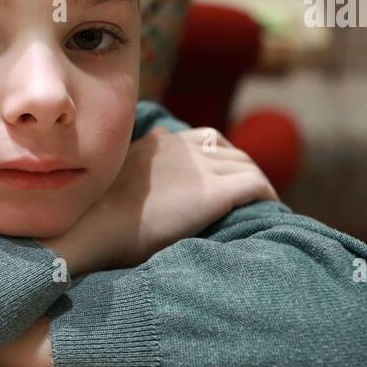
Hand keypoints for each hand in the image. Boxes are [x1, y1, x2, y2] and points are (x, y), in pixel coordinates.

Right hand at [41, 126, 279, 273]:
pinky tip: (272, 208)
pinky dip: (268, 194)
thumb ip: (131, 167)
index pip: (198, 138)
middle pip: (224, 147)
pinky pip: (256, 184)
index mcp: (156, 143)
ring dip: (254, 180)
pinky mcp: (215, 192)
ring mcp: (199, 168)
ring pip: (244, 164)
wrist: (95, 227)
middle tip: (246, 189)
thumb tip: (146, 154)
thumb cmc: (94, 217)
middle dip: (238, 165)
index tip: (217, 174)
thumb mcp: (110, 180)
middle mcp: (180, 147)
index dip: (212, 156)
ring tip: (260, 201)